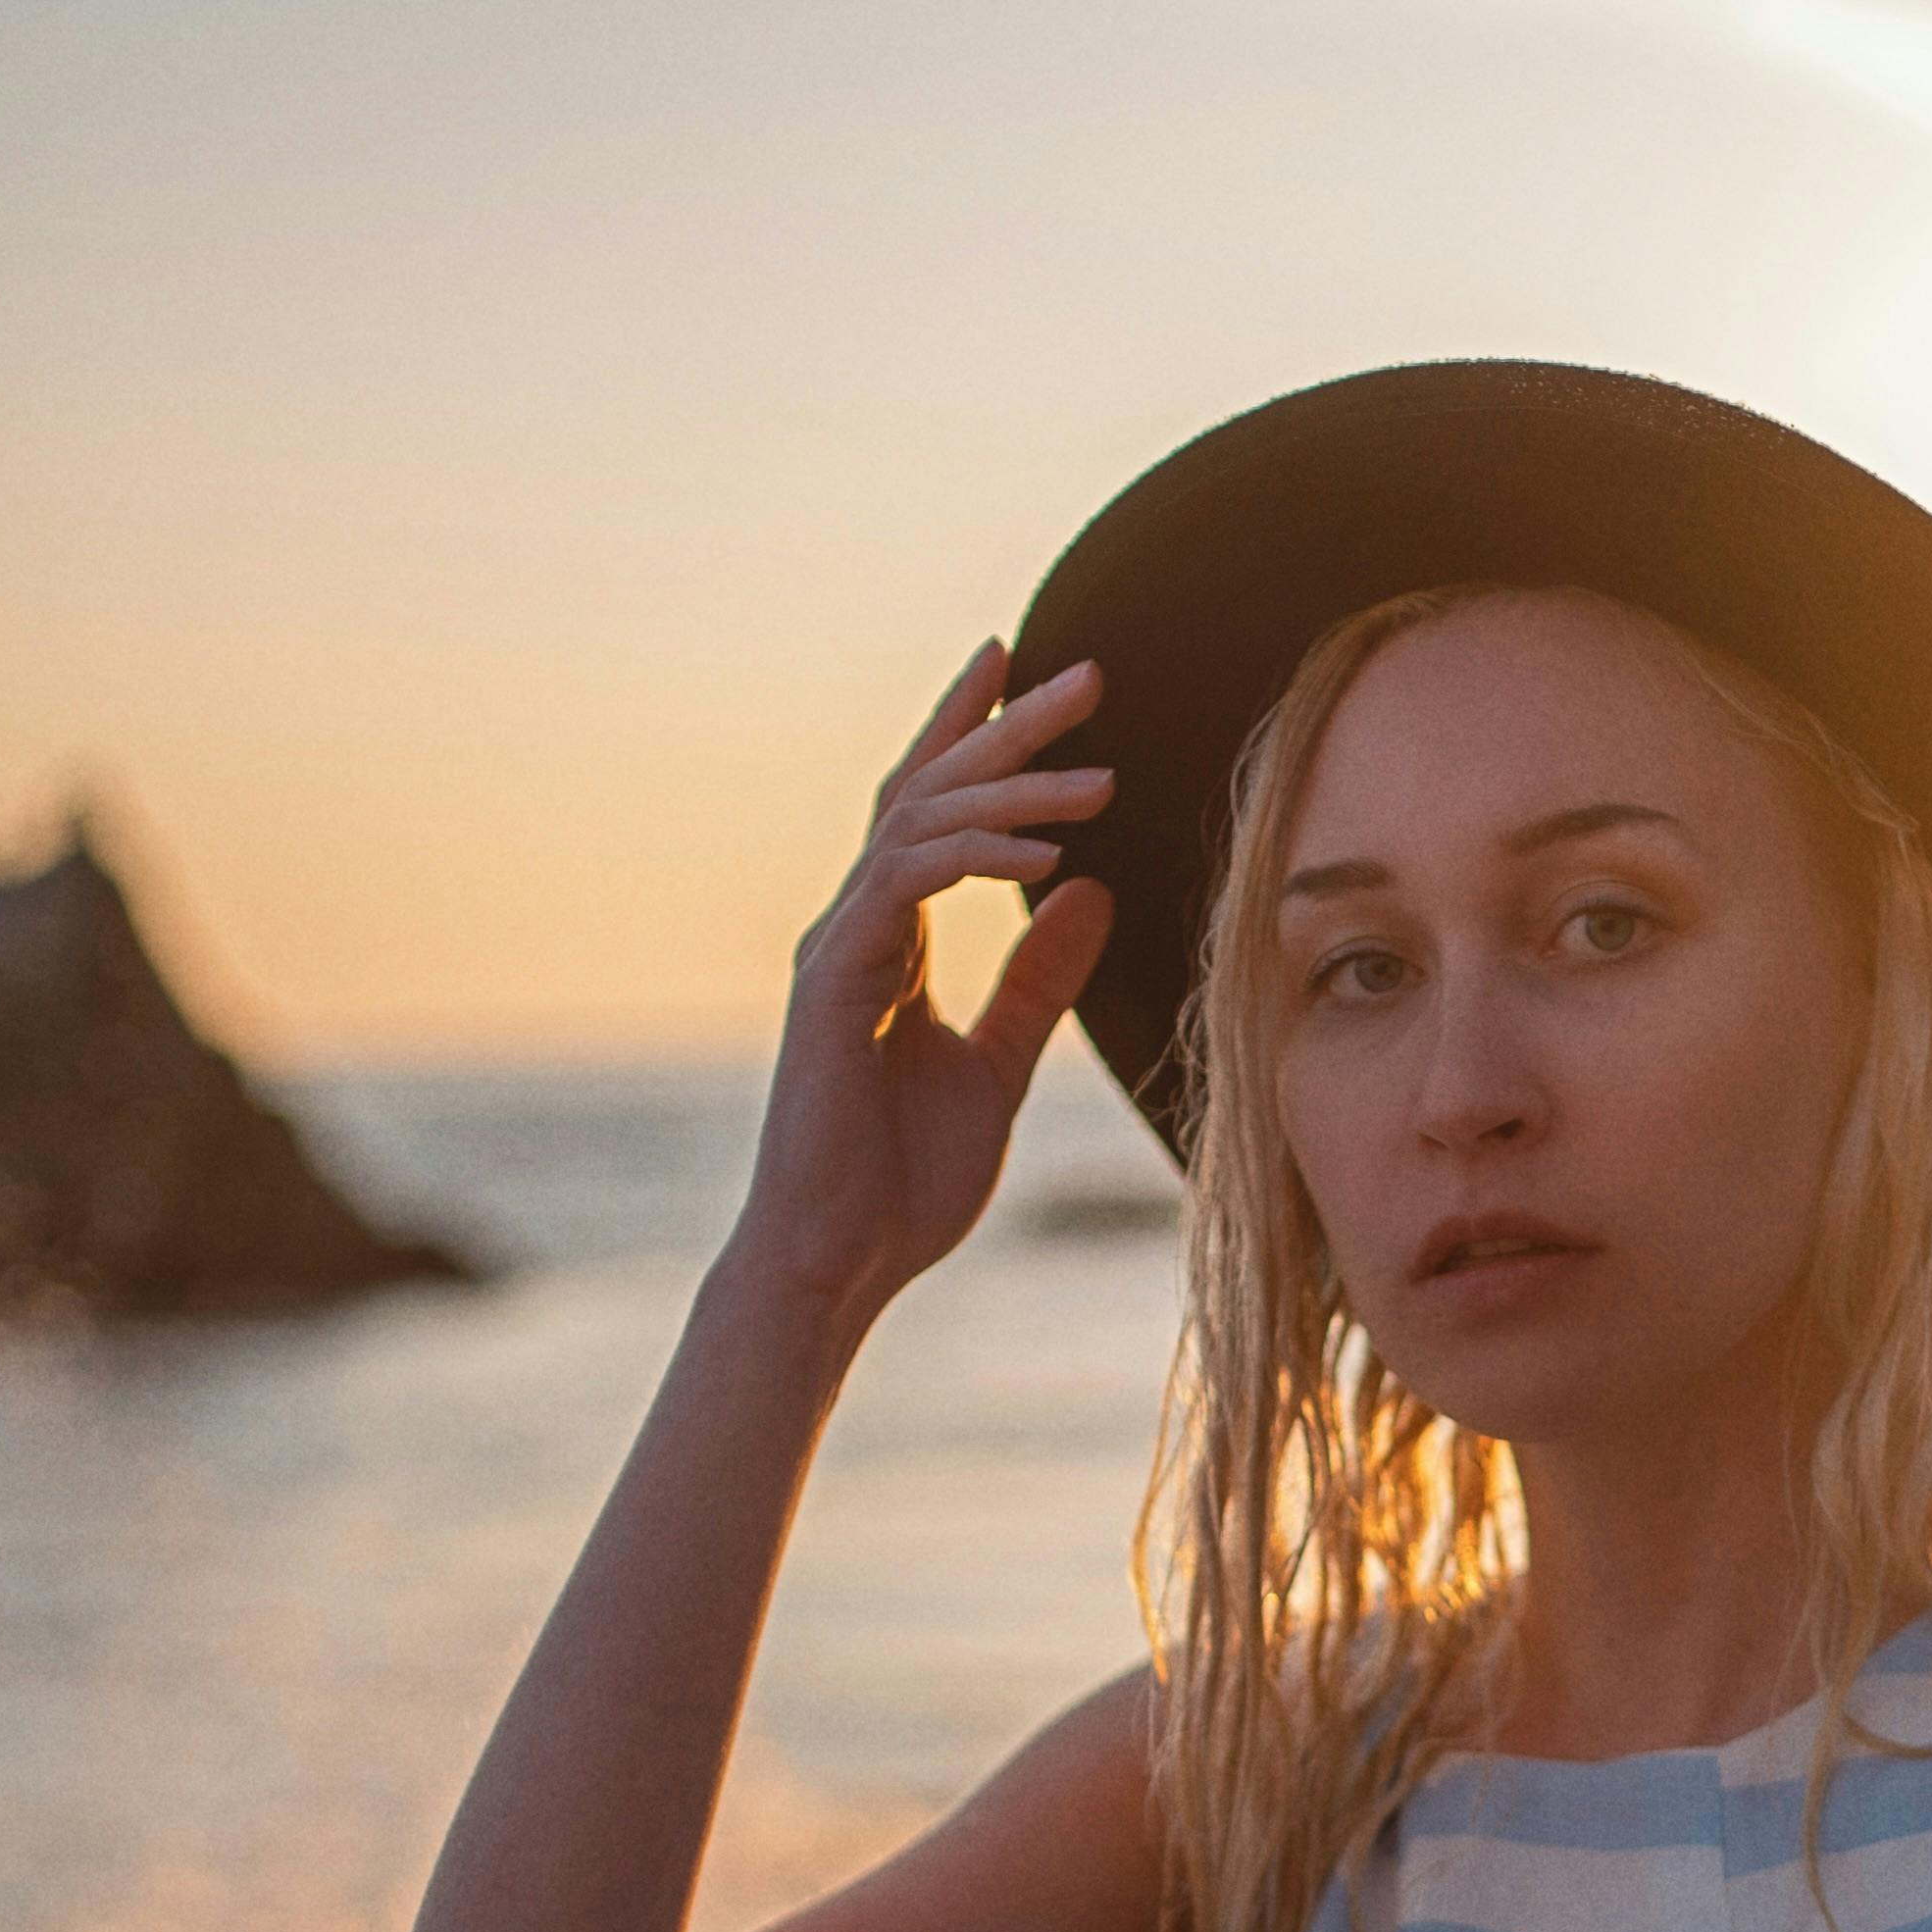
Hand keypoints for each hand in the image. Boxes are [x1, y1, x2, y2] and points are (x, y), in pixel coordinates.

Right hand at [729, 644, 1117, 1336]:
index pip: (928, 810)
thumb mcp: (999, 1064)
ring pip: (919, 824)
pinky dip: (974, 859)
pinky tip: (1045, 856)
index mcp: (888, 939)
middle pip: (927, 790)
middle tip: (1084, 673)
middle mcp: (856, 924)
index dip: (970, 733)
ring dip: (1011, 791)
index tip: (1020, 668)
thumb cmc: (901, 1183)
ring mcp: (839, 947)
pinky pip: (906, 887)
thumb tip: (1093, 889)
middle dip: (1002, 725)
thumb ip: (1039, 980)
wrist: (838, 1263)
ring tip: (1097, 776)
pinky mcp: (835, 983)